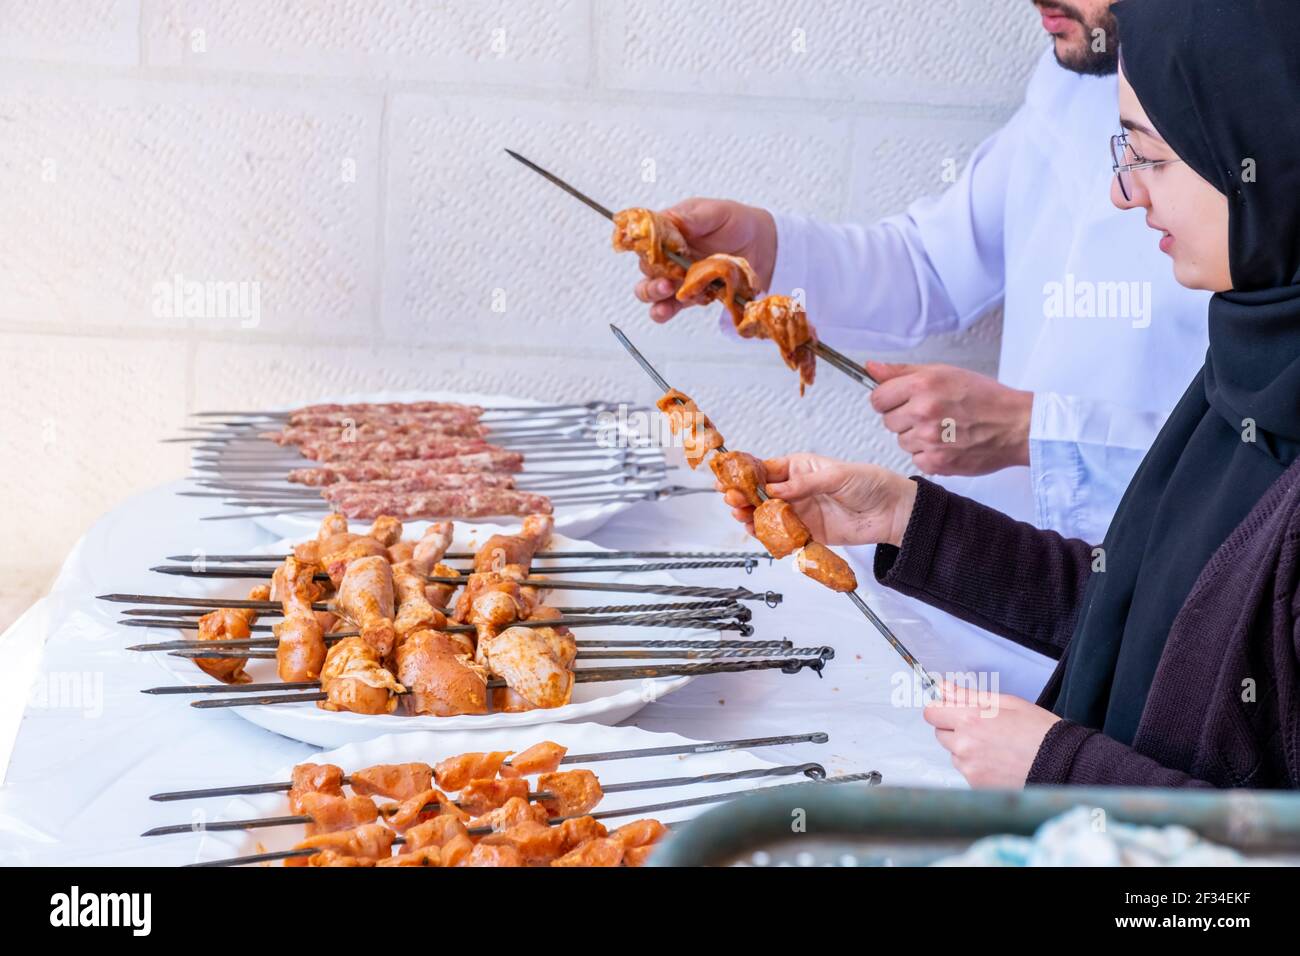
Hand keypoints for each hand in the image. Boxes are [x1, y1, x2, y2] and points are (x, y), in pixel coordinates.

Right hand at [633, 198, 776, 322]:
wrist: (762, 246)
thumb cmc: (736, 223)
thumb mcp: (716, 212)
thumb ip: (694, 216)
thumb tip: (672, 219)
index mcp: (670, 230)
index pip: (646, 239)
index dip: (643, 247)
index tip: (649, 254)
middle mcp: (669, 255)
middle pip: (647, 269)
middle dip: (650, 279)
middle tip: (664, 284)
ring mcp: (678, 277)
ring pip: (652, 291)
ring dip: (654, 298)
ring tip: (665, 299)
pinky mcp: (691, 294)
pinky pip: (672, 306)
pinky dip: (669, 310)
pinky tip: (675, 308)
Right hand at [716, 453, 917, 547]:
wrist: (892, 513)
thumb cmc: (869, 484)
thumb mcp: (836, 476)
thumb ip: (804, 484)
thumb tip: (775, 490)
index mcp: (799, 468)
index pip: (765, 469)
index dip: (745, 473)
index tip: (730, 477)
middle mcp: (795, 490)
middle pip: (759, 493)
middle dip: (742, 495)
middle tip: (731, 499)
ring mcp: (799, 512)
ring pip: (765, 514)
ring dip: (750, 515)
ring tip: (740, 515)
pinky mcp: (806, 533)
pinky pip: (780, 534)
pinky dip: (766, 535)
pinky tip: (756, 531)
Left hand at [866, 362, 1032, 475]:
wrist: (1016, 426)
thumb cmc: (986, 398)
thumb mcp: (944, 373)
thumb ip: (902, 372)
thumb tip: (871, 368)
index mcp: (923, 385)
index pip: (877, 398)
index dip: (888, 400)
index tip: (901, 401)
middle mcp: (923, 412)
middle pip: (888, 421)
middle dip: (904, 417)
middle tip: (931, 413)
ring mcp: (929, 440)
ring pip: (902, 441)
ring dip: (917, 437)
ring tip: (943, 428)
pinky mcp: (937, 463)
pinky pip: (916, 459)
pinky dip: (929, 454)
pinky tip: (948, 443)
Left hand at [923, 681, 1060, 787]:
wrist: (1062, 763)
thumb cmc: (1039, 731)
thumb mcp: (1006, 703)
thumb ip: (968, 695)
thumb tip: (943, 687)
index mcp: (970, 719)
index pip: (932, 713)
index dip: (943, 709)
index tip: (954, 710)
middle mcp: (965, 745)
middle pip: (940, 733)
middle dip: (955, 728)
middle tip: (984, 728)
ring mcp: (970, 768)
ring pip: (954, 754)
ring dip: (966, 749)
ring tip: (996, 746)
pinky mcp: (977, 785)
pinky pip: (967, 771)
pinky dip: (977, 767)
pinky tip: (999, 762)